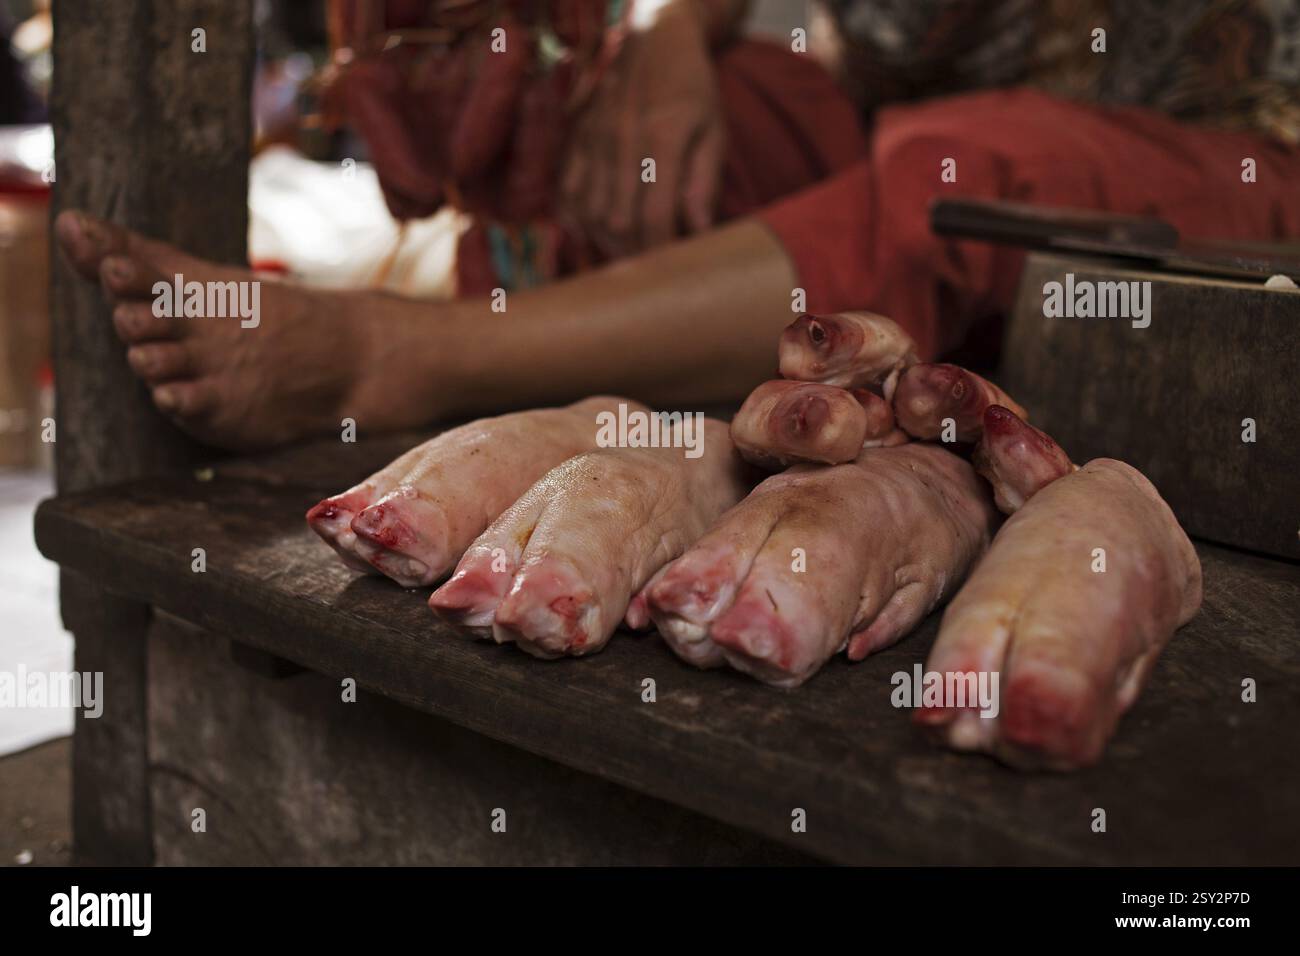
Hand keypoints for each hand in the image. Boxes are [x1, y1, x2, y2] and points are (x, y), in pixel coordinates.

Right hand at [560, 0, 724, 255]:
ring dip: (607, 242)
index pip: (655, 214)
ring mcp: (593, 139)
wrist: (652, 38)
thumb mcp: (713, 130)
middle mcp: (621, 140)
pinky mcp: (576, 139)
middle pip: (618, 221)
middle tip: (652, 272)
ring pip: (589, 212)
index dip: (661, 251)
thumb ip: (705, 181)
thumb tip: (700, 231)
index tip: (672, 271)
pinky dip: (577, 220)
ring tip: (627, 256)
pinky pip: (566, 191)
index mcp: (662, 138)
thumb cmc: (691, 89)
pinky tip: (593, 234)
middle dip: (635, 255)